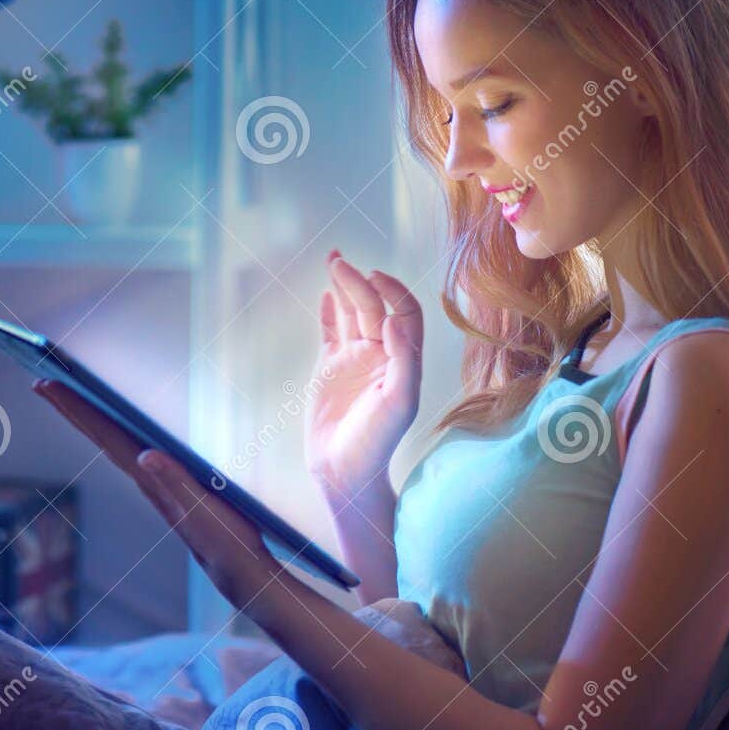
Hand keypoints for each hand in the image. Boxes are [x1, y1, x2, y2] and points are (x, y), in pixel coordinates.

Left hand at [32, 378, 282, 608]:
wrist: (239, 573)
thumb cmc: (227, 544)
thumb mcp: (206, 514)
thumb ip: (177, 484)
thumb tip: (145, 456)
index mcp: (151, 478)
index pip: (106, 435)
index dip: (77, 409)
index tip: (47, 385)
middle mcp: (146, 478)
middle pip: (101, 436)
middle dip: (71, 408)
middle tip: (39, 382)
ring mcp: (155, 484)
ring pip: (113, 443)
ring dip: (89, 419)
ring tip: (67, 398)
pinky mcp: (168, 487)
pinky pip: (130, 450)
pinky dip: (114, 432)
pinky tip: (114, 427)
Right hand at [305, 249, 423, 503]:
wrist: (344, 470)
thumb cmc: (376, 441)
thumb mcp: (398, 402)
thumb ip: (402, 359)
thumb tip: (396, 320)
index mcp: (403, 359)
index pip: (404, 313)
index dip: (392, 291)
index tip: (373, 277)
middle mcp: (381, 355)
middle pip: (373, 307)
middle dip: (358, 282)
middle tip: (338, 262)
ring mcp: (355, 360)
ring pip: (351, 313)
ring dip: (344, 287)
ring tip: (334, 259)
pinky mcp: (330, 369)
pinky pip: (330, 332)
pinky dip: (327, 312)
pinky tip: (324, 294)